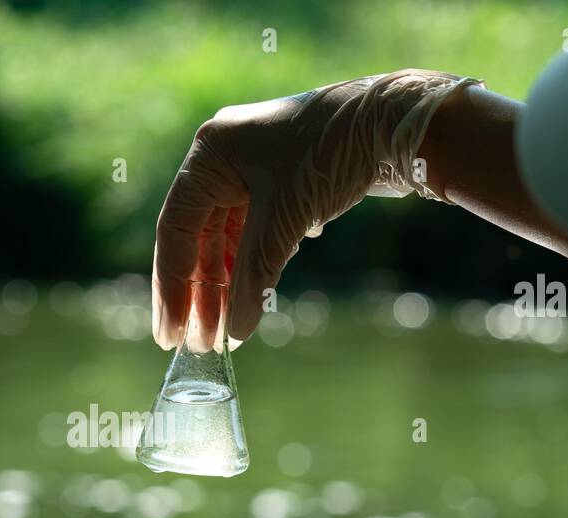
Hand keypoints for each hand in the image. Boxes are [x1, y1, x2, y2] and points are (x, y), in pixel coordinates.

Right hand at [151, 69, 477, 348]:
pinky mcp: (281, 182)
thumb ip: (255, 277)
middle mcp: (224, 159)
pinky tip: (251, 300)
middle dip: (198, 294)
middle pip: (197, 239)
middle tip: (197, 342)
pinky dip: (251, 266)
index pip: (176, 231)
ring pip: (226, 239)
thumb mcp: (285, 220)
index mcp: (209, 155)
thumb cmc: (332, 156)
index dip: (171, 288)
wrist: (397, 124)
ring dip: (226, 286)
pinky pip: (253, 231)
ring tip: (225, 333)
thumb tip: (236, 334)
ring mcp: (252, 169)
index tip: (170, 334)